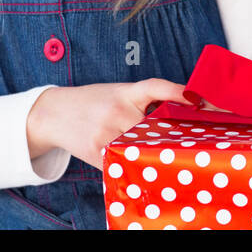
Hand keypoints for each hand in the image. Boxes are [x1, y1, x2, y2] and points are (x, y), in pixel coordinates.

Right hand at [26, 79, 189, 169]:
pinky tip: (139, 164)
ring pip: (141, 147)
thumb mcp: (118, 92)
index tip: (196, 99)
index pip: (155, 87)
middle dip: (169, 133)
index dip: (177, 91)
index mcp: (125, 92)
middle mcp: (117, 111)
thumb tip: (181, 111)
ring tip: (163, 154)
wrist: (55, 114)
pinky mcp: (97, 153)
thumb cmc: (94, 101)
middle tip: (187, 140)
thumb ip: (143, 100)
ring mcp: (106, 134)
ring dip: (152, 152)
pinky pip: (124, 163)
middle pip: (154, 125)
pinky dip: (133, 164)